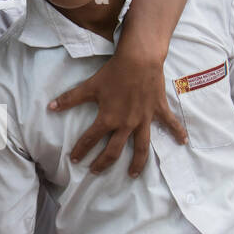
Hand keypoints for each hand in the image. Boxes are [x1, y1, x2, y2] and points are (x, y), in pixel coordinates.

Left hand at [49, 53, 185, 176]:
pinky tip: (183, 142)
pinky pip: (170, 124)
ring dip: (137, 162)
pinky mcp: (158, 110)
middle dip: (103, 163)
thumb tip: (50, 107)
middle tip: (96, 171)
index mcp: (108, 119)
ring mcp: (144, 119)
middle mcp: (126, 124)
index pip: (90, 139)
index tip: (74, 159)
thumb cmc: (114, 72)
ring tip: (133, 174)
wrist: (139, 59)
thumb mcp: (90, 86)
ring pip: (141, 147)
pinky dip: (177, 132)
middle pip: (114, 150)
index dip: (81, 150)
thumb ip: (70, 98)